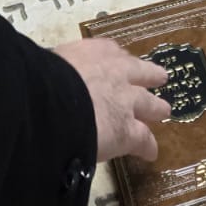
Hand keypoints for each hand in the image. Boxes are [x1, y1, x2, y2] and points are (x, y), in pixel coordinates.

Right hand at [53, 38, 170, 160]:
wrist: (53, 102)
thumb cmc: (42, 79)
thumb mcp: (48, 63)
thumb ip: (55, 68)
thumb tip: (42, 75)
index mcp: (93, 52)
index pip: (111, 52)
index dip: (117, 60)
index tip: (120, 61)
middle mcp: (117, 72)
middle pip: (140, 72)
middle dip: (149, 76)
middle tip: (159, 77)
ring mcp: (127, 102)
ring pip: (150, 104)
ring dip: (156, 108)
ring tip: (163, 110)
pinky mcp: (128, 131)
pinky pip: (143, 140)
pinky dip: (148, 146)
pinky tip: (151, 153)